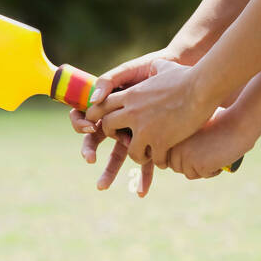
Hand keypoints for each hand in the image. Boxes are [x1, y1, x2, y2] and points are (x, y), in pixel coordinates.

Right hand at [68, 47, 174, 195]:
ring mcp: (134, 132)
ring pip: (117, 155)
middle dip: (89, 150)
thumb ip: (109, 80)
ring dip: (109, 171)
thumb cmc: (151, 69)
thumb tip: (94, 98)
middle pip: (96, 138)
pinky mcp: (151, 139)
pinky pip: (145, 160)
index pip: (85, 116)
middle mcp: (118, 120)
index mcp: (108, 103)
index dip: (81, 123)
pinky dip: (144, 176)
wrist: (179, 70)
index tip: (88, 126)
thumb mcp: (130, 71)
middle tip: (89, 158)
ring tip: (102, 186)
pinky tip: (142, 191)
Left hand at [85, 58, 212, 167]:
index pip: (101, 105)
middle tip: (126, 139)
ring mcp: (145, 129)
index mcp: (131, 95)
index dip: (100, 115)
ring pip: (129, 151)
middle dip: (115, 135)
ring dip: (139, 153)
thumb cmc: (187, 76)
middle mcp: (132, 112)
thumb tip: (157, 64)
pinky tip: (167, 157)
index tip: (107, 122)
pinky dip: (160, 160)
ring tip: (150, 153)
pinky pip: (153, 159)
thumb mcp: (165, 67)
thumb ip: (156, 68)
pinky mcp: (160, 141)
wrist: (202, 88)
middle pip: (107, 127)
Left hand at [168, 108, 250, 179]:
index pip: (170, 157)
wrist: (238, 123)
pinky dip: (213, 171)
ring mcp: (186, 156)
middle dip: (192, 166)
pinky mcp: (198, 164)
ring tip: (215, 156)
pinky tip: (221, 158)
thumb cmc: (222, 122)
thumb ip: (184, 140)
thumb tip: (176, 159)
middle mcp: (176, 145)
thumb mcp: (196, 128)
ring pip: (188, 173)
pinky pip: (202, 175)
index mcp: (174, 134)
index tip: (198, 151)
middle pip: (177, 167)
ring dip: (201, 170)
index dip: (185, 157)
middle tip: (208, 155)